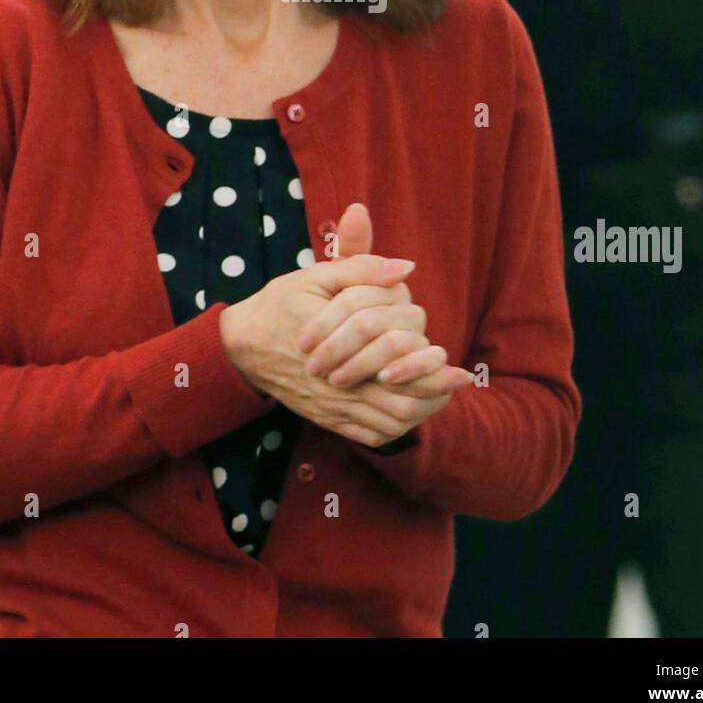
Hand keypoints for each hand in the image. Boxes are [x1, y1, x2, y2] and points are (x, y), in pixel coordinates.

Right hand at [219, 203, 472, 446]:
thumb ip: (362, 267)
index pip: (397, 366)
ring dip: (418, 414)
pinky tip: (410, 413)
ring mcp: (332, 406)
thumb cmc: (281, 303)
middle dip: (433, 396)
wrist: (241, 343)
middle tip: (458, 384)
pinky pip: (368, 435)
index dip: (431, 370)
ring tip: (441, 397)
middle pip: (399, 403)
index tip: (460, 369)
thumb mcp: (318, 275)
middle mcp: (338, 383)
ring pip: (387, 424)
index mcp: (340, 345)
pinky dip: (395, 429)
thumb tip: (406, 267)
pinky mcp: (327, 418)